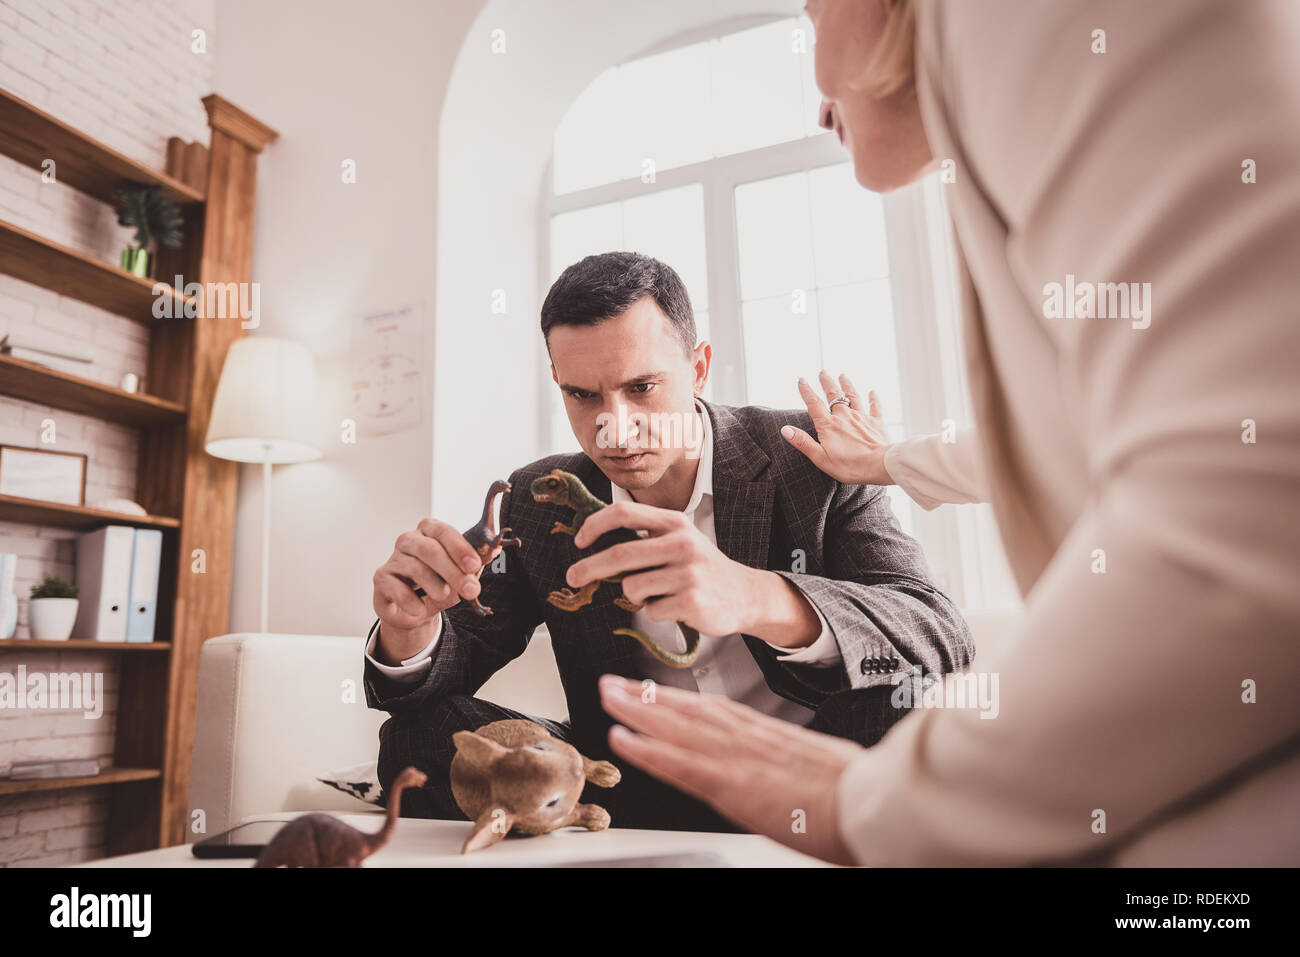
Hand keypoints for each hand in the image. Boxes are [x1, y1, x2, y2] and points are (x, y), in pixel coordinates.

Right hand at [372, 519, 483, 652]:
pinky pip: (398, 590)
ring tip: (444, 596)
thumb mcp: (461, 574)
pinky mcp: (381, 578)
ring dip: (436, 587)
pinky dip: (413, 603)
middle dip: (453, 572)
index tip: (474, 566)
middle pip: (429, 550)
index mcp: (429, 531)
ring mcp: (393, 559)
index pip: (443, 531)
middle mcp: (408, 540)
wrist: (415, 609)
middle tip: (471, 590)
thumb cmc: (439, 583)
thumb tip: (495, 549)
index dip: (460, 548)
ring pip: (416, 569)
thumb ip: (475, 563)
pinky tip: (420, 608)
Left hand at [568, 501, 757, 637]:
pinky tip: (674, 607)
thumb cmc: (700, 567)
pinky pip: (651, 611)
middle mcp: (682, 543)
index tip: (579, 541)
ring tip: (655, 595)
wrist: (744, 594)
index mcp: (674, 522)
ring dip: (633, 596)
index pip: (623, 513)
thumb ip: (644, 538)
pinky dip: (655, 612)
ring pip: (631, 588)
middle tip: (572, 578)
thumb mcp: (679, 540)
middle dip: (588, 568)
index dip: (594, 525)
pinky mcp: (692, 601)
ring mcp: (688, 573)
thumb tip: (594, 544)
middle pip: (620, 554)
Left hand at [597, 674, 862, 864]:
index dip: (679, 701)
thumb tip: (786, 773)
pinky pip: (680, 765)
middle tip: (611, 684)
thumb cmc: (859, 793)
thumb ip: (795, 767)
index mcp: (770, 737)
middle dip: (647, 698)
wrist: (876, 801)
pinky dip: (648, 750)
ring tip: (607, 698)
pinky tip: (623, 740)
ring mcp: (738, 760)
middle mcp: (749, 740)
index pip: (715, 713)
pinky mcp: (733, 785)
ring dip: (637, 711)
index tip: (652, 692)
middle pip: (689, 712)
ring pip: (677, 728)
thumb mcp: (825, 771)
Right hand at [781, 370, 893, 485]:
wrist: (880, 465)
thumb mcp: (821, 458)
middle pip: (834, 395)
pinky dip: (874, 399)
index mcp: (829, 426)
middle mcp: (844, 417)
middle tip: (823, 372)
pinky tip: (873, 392)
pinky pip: (875, 407)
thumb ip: (803, 442)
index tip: (802, 380)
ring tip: (843, 375)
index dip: (806, 391)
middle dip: (827, 382)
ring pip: (853, 396)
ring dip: (847, 385)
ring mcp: (862, 418)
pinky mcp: (877, 423)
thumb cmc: (850, 466)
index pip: (814, 404)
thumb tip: (785, 429)